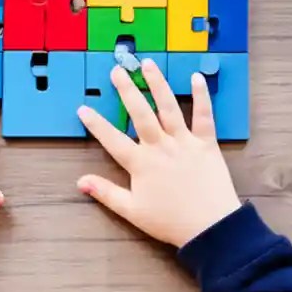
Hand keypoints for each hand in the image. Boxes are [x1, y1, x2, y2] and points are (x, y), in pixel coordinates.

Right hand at [76, 60, 240, 246]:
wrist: (210, 227)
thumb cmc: (170, 222)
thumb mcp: (132, 211)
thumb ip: (106, 193)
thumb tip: (80, 182)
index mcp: (141, 164)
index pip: (112, 139)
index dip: (96, 124)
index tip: (83, 108)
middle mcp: (160, 147)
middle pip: (140, 113)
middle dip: (126, 90)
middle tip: (117, 70)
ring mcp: (184, 142)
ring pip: (168, 107)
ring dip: (157, 84)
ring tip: (148, 64)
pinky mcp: (206, 144)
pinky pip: (204, 116)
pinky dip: (201, 96)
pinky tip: (196, 78)